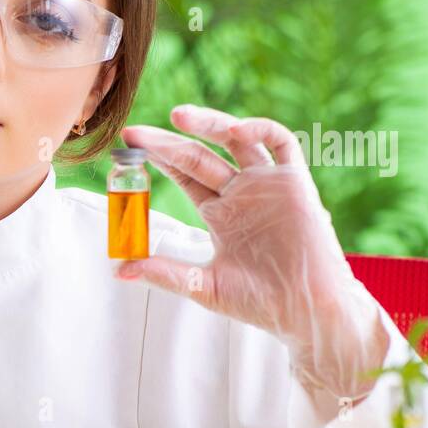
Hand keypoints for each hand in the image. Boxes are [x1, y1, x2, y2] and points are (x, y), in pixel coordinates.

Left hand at [117, 104, 387, 401]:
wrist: (307, 311)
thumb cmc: (260, 303)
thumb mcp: (202, 285)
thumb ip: (164, 273)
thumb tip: (120, 270)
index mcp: (219, 212)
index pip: (183, 175)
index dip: (158, 159)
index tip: (128, 149)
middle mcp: (241, 193)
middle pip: (199, 156)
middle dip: (168, 142)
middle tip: (135, 134)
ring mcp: (267, 185)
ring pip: (236, 140)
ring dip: (209, 124)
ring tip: (178, 116)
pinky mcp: (295, 183)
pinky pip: (282, 144)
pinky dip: (260, 130)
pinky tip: (235, 130)